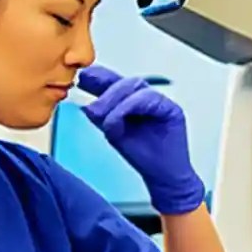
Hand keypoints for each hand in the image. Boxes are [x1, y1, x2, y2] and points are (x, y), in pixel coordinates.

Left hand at [76, 65, 205, 214]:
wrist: (161, 176)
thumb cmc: (142, 155)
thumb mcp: (113, 133)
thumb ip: (102, 117)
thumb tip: (85, 105)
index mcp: (131, 99)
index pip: (114, 81)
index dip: (97, 75)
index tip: (81, 77)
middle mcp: (145, 97)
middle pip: (123, 81)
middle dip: (104, 92)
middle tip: (92, 109)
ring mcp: (159, 101)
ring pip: (134, 86)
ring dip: (114, 100)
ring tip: (102, 117)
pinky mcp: (171, 109)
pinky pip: (148, 98)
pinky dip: (128, 107)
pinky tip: (117, 120)